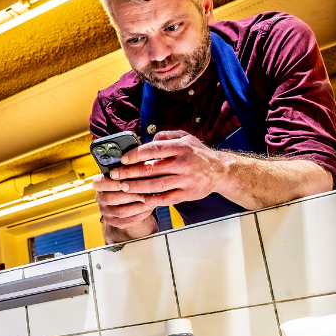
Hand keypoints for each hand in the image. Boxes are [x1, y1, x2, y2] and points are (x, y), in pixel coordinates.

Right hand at [93, 173, 153, 228]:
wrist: (130, 199)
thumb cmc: (131, 181)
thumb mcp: (128, 173)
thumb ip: (130, 170)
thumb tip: (139, 166)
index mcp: (99, 183)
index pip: (100, 183)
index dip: (112, 182)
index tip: (126, 180)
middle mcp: (99, 198)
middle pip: (111, 198)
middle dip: (130, 195)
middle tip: (146, 191)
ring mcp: (105, 211)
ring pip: (121, 211)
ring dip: (138, 206)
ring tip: (151, 200)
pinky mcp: (113, 221)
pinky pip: (127, 220)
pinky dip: (140, 214)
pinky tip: (149, 208)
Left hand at [107, 130, 224, 207]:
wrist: (221, 171)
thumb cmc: (198, 154)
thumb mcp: (186, 138)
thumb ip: (166, 136)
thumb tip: (147, 139)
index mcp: (182, 147)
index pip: (155, 149)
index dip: (136, 154)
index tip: (122, 159)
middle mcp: (184, 163)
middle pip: (151, 169)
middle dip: (129, 173)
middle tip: (114, 175)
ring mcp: (186, 180)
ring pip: (156, 185)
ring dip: (136, 187)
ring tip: (123, 187)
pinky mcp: (187, 194)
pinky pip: (166, 198)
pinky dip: (151, 199)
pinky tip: (139, 198)